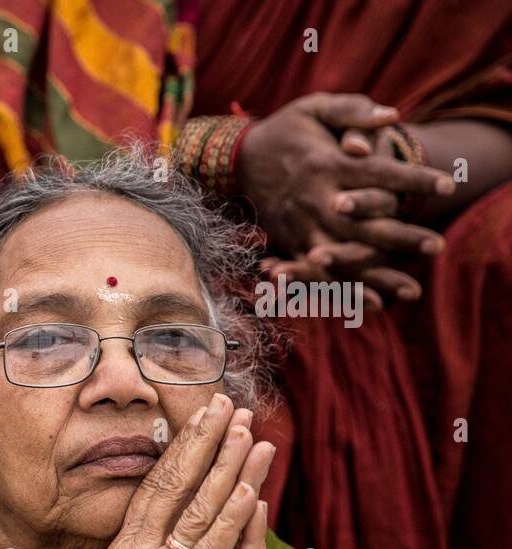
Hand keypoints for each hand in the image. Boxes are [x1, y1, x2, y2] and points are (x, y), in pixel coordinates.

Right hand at [258, 122, 436, 305]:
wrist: (236, 161)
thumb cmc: (285, 130)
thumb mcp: (314, 107)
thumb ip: (353, 109)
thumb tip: (392, 116)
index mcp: (325, 165)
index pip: (378, 174)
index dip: (413, 179)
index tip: (449, 185)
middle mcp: (315, 200)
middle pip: (365, 225)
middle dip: (402, 237)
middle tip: (438, 246)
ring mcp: (302, 227)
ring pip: (345, 258)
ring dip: (378, 276)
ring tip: (412, 291)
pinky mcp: (292, 244)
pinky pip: (320, 274)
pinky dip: (346, 291)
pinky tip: (374, 304)